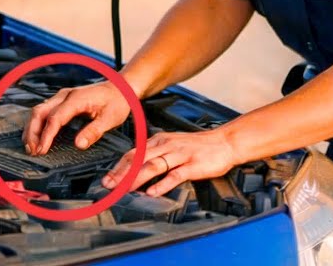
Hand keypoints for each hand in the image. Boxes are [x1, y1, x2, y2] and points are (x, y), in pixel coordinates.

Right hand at [23, 81, 129, 155]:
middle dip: (32, 133)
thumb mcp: (110, 118)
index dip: (46, 135)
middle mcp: (66, 95)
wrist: (121, 88)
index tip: (42, 150)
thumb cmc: (117, 101)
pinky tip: (37, 137)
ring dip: (32, 129)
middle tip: (32, 152)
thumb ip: (94, 131)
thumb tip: (79, 144)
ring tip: (31, 148)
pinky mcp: (62, 101)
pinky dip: (38, 124)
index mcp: (76, 99)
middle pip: (40, 112)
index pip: (55, 118)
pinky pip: (44, 111)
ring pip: (39, 111)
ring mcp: (62, 97)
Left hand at [101, 129, 239, 197]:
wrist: (225, 142)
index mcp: (161, 140)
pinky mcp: (193, 165)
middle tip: (109, 186)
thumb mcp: (173, 144)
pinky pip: (175, 175)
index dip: (118, 167)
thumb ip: (155, 153)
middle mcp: (168, 145)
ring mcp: (180, 155)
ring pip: (154, 166)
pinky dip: (162, 184)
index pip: (134, 153)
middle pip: (140, 159)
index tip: (107, 179)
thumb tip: (135, 168)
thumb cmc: (199, 146)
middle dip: (122, 173)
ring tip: (125, 189)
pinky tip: (152, 192)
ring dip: (136, 178)